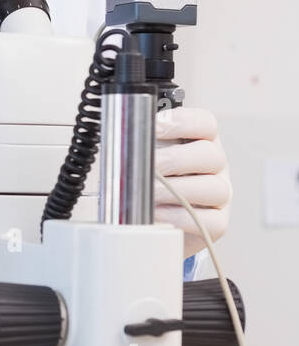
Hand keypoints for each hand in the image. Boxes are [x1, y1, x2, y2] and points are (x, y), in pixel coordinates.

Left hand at [154, 106, 231, 258]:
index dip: (183, 122)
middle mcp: (215, 166)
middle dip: (174, 160)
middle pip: (211, 154)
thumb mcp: (145, 156)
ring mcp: (220, 194)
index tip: (155, 125)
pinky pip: (209, 220)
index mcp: (201, 142)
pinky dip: (179, 216)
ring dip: (176, 190)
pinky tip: (157, 212)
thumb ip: (140, 144)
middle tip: (147, 167)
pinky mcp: (217, 223)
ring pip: (215, 188)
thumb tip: (125, 140)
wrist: (153, 218)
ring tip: (148, 193)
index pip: (205, 123)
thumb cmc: (149, 182)